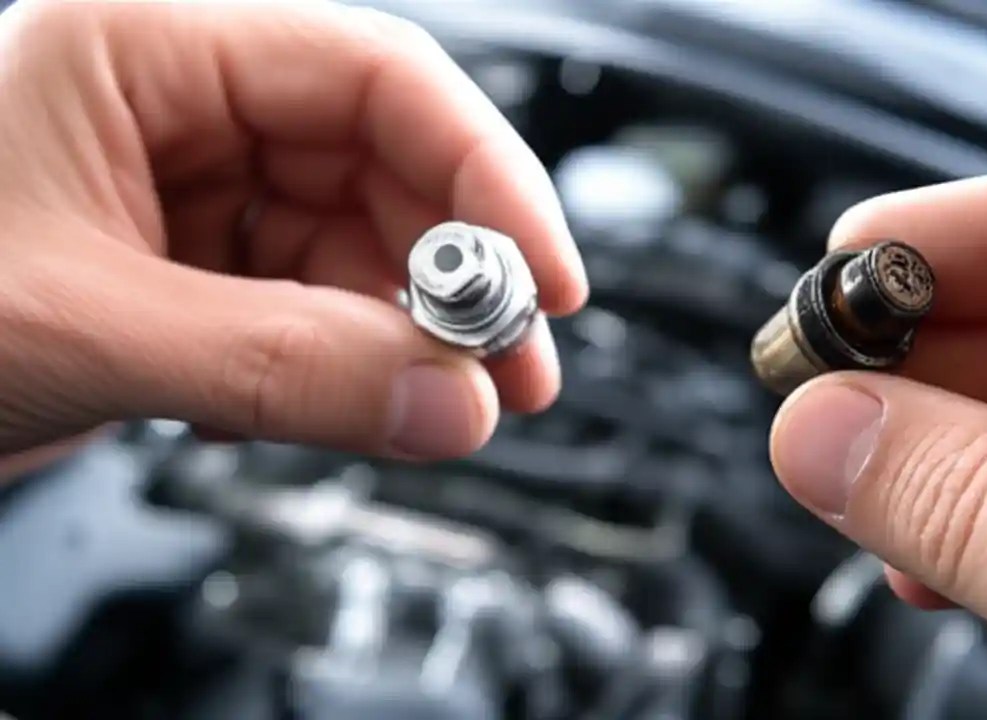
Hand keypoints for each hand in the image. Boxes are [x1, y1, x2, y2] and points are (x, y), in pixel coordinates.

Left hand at [0, 1, 585, 460]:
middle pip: (386, 164)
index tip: (546, 275)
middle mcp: (185, 107)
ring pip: (364, 244)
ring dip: (424, 327)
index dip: (484, 172)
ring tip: (467, 400)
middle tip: (518, 364)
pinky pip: (322, 304)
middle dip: (461, 270)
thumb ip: (282, 367)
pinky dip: (365, 358)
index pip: (372, 79)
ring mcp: (199, 193)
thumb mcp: (83, 326)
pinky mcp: (201, 274)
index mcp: (147, 46)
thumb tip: (452, 401)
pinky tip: (389, 398)